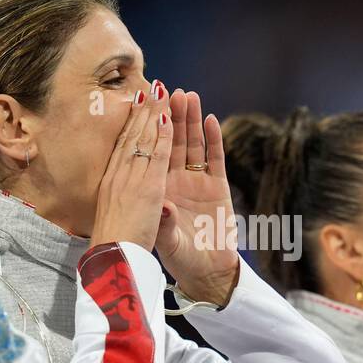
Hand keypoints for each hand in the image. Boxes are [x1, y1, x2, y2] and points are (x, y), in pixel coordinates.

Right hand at [92, 80, 172, 250]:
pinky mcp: (151, 189)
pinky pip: (163, 157)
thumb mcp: (123, 220)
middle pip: (138, 136)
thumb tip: (130, 192)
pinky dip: (169, 135)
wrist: (117, 265)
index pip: (126, 146)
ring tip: (168, 90)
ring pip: (151, 140)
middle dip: (148, 110)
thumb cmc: (118, 247)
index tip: (138, 104)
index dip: (134, 125)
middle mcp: (123, 177)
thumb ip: (130, 203)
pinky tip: (177, 116)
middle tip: (155, 86)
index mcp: (116, 183)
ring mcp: (136, 180)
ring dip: (161, 113)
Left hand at [155, 88, 240, 306]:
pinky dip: (213, 140)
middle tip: (166, 88)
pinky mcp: (218, 189)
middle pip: (171, 141)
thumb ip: (166, 223)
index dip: (149, 126)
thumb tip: (166, 207)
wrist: (203, 273)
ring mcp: (197, 183)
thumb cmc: (178, 257)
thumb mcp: (167, 241)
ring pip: (192, 144)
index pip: (151, 151)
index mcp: (154, 189)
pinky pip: (215, 159)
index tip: (144, 101)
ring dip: (190, 120)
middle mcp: (174, 181)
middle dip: (169, 114)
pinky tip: (210, 120)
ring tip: (188, 95)